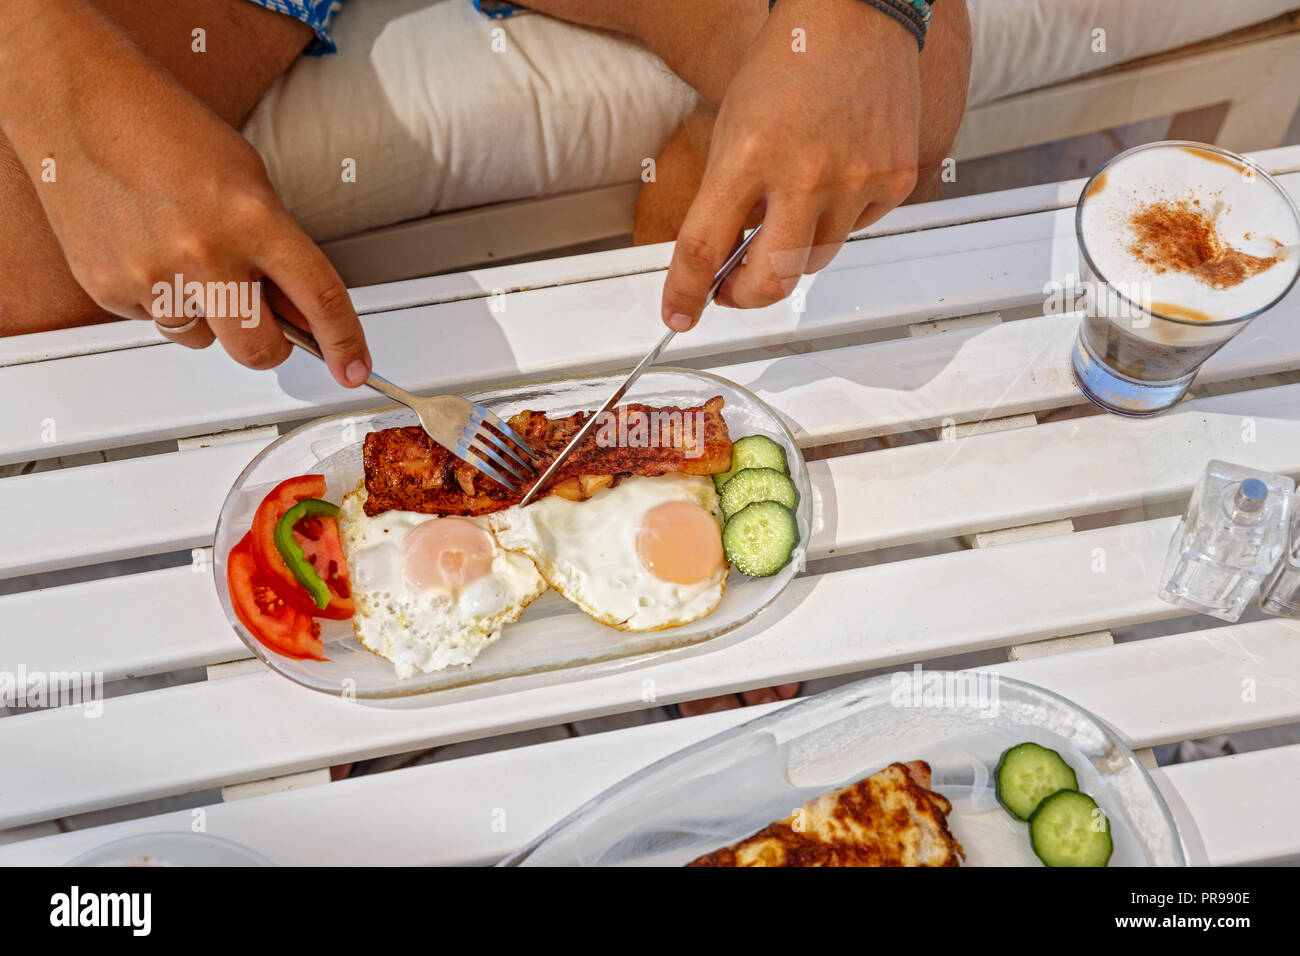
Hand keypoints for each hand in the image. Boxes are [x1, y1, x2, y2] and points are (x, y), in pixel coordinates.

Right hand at [0, 1, 369, 385]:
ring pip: (204, 340)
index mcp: (252, 219)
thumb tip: (303, 314)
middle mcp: (204, 254)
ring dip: (207, 315)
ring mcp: (152, 275)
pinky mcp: (109, 288)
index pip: (319, 298)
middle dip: (268, 343)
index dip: (343, 342)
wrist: (82, 104)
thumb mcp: (251, 182)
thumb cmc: (170, 132)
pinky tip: (149, 249)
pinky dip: (162, 298)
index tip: (353, 367)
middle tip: (261, 316)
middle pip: (258, 350)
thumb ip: (280, 251)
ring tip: (185, 253)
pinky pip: (157, 322)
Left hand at [660, 0, 920, 329]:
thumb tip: (720, 262)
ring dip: (791, 253)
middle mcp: (807, 172)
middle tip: (731, 288)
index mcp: (750, 154)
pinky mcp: (895, 181)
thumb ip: (726, 198)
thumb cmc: (789, 66)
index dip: (685, 292)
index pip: (703, 246)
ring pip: (814, 261)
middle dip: (744, 295)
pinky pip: (856, 231)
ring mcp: (857, 180)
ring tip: (785, 211)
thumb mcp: (734, 129)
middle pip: (770, 279)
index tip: (679, 314)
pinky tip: (833, 179)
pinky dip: (836, 220)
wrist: (857, 18)